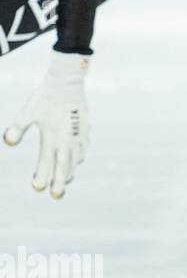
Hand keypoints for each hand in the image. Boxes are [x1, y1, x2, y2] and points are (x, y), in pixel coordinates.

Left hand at [4, 51, 91, 198]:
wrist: (68, 81)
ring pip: (76, 159)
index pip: (46, 163)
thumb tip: (9, 143)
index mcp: (53, 136)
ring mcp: (80, 135)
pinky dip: (79, 158)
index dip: (42, 177)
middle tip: (56, 197)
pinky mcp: (87, 129)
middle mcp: (68, 139)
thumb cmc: (45, 96)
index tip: (37, 189)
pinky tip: (76, 161)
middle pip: (65, 166)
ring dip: (70, 172)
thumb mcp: (27, 112)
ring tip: (65, 182)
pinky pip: (83, 149)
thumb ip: (17, 128)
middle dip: (59, 183)